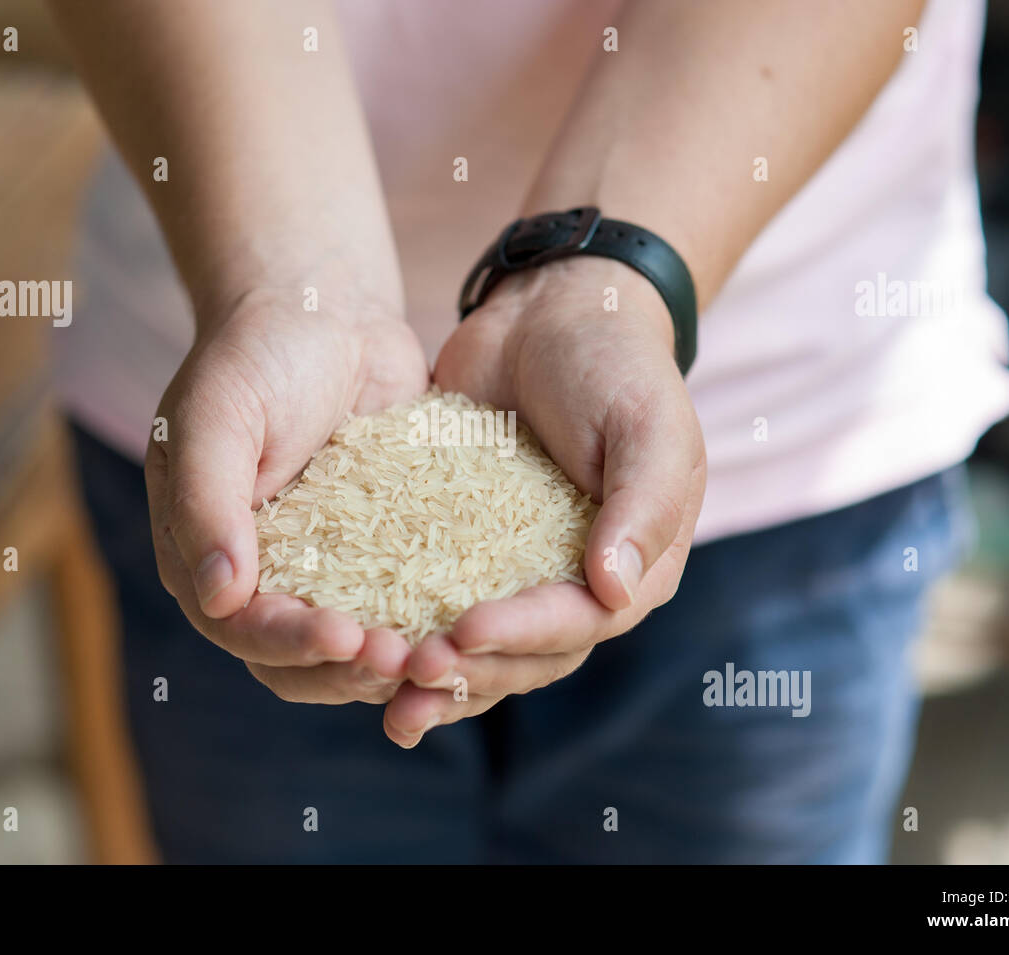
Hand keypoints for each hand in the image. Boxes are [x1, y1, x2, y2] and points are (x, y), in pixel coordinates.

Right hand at [145, 287, 428, 703]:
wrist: (328, 310)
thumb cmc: (258, 352)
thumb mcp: (217, 416)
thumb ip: (206, 503)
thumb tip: (218, 597)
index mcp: (205, 554)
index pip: (242, 628)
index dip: (291, 644)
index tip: (346, 639)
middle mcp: (262, 576)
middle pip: (296, 662)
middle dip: (347, 671)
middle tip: (404, 659)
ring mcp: (323, 571)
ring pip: (351, 650)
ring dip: (391, 662)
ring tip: (439, 654)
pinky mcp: (380, 554)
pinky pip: (400, 606)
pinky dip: (427, 623)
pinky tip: (468, 623)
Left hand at [383, 257, 705, 746]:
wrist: (552, 310)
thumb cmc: (615, 362)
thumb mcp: (647, 425)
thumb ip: (642, 507)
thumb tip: (614, 590)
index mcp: (635, 566)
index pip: (580, 622)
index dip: (523, 636)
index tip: (463, 631)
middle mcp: (581, 584)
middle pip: (527, 655)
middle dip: (471, 670)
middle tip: (409, 671)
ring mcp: (521, 572)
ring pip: (482, 647)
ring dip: (436, 675)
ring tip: (381, 692)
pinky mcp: (467, 550)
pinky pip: (439, 601)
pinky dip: (407, 628)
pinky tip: (362, 648)